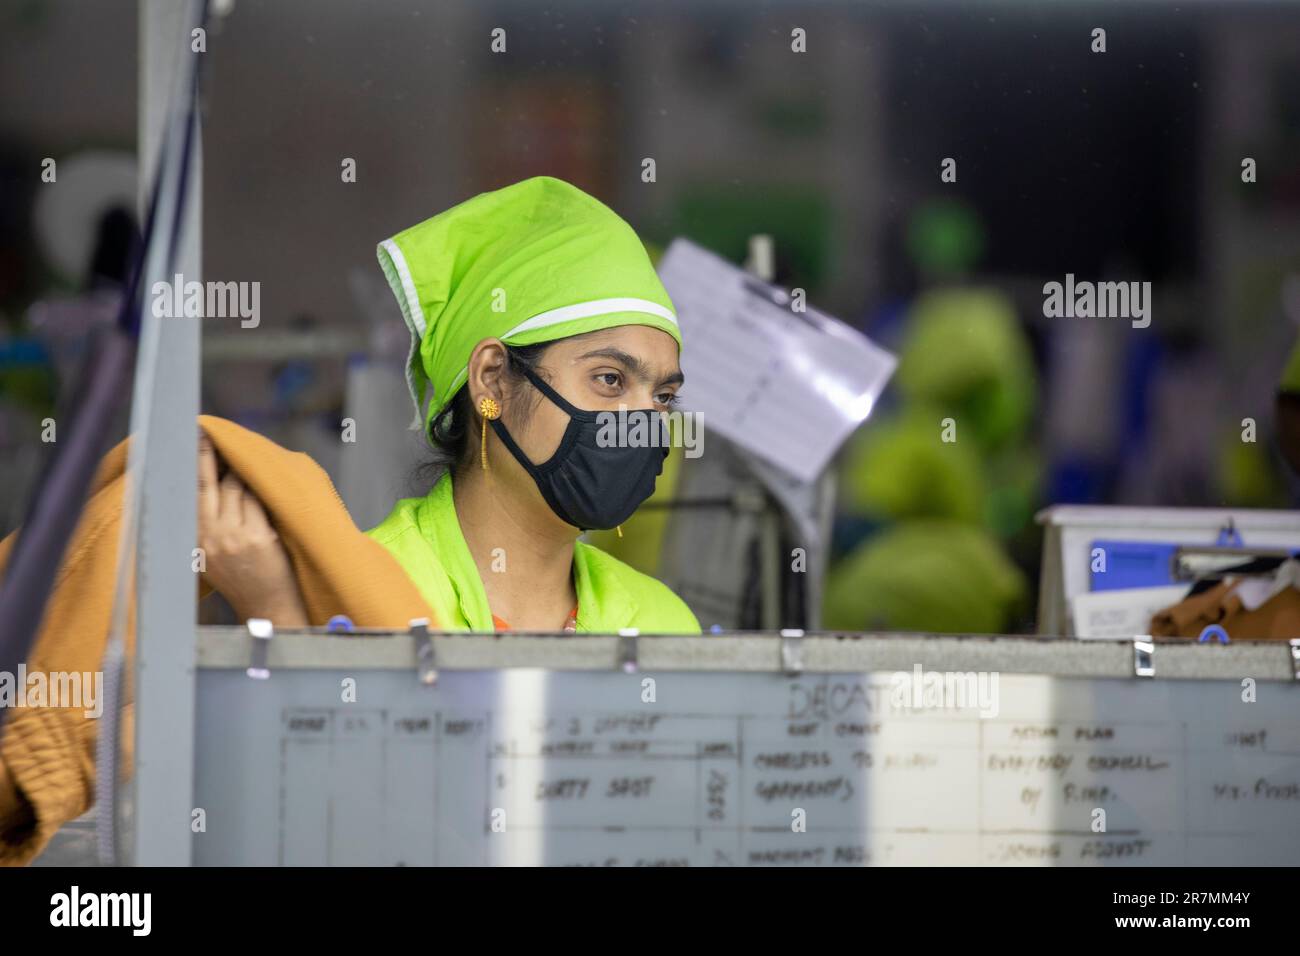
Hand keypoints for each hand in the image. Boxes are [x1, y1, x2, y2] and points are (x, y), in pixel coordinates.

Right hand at [197, 434, 307, 625]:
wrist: (266, 606)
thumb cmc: (243, 577)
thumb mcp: (213, 553)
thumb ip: (209, 523)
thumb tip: (215, 481)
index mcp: (194, 537)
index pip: (191, 490)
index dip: (194, 463)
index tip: (194, 439)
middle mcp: (209, 534)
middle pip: (209, 481)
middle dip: (211, 453)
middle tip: (211, 433)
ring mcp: (233, 535)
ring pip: (237, 487)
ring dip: (245, 473)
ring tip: (249, 466)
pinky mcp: (257, 537)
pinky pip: (259, 500)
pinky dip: (263, 490)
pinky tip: (268, 484)